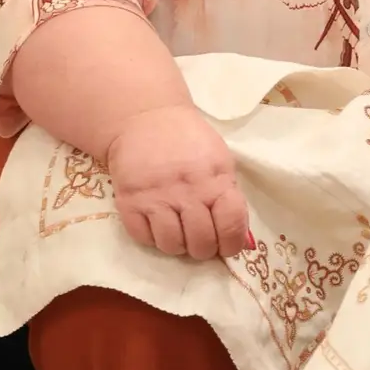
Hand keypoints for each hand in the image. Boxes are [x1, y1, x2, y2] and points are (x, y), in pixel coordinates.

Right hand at [104, 105, 250, 259]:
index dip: (232, 244)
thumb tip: (239, 239)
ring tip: (179, 231)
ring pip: (172, 246)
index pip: (231, 225)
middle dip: (204, 249)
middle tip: (200, 240)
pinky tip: (158, 224)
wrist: (147, 119)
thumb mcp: (220, 162)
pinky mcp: (129, 202)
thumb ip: (229, 198)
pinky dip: (153, 238)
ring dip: (178, 245)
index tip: (227, 246)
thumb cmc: (191, 142)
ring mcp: (156, 198)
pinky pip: (144, 239)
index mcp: (216, 180)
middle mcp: (187, 191)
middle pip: (201, 243)